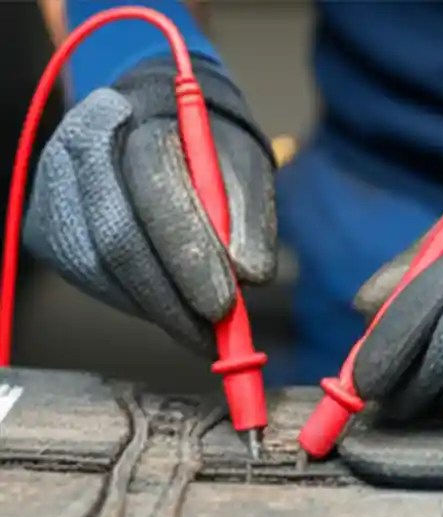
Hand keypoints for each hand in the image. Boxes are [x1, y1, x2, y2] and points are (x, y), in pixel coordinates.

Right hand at [23, 57, 275, 355]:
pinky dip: (134, 303)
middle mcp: (81, 145)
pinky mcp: (48, 225)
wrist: (162, 128)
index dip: (191, 250)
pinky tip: (169, 309)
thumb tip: (250, 275)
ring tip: (200, 330)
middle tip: (213, 334)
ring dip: (154, 307)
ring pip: (98, 267)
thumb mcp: (246, 167)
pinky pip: (87, 278)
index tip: (226, 302)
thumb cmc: (209, 148)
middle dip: (171, 296)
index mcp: (138, 112)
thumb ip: (251, 217)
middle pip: (116, 235)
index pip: (155, 185)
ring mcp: (55, 186)